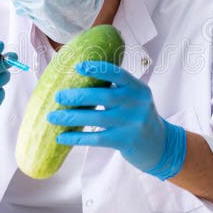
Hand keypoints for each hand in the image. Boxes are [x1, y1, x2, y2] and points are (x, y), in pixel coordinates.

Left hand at [48, 60, 186, 179]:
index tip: (78, 67)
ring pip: (97, 118)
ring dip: (72, 117)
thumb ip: (116, 89)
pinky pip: (97, 138)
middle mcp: (137, 104)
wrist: (160, 145)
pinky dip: (77, 138)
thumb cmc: (139, 117)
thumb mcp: (135, 99)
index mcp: (138, 88)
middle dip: (78, 95)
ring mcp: (132, 123)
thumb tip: (81, 78)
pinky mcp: (125, 141)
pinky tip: (62, 137)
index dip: (98, 69)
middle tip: (58, 96)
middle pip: (104, 96)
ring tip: (52, 117)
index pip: (118, 74)